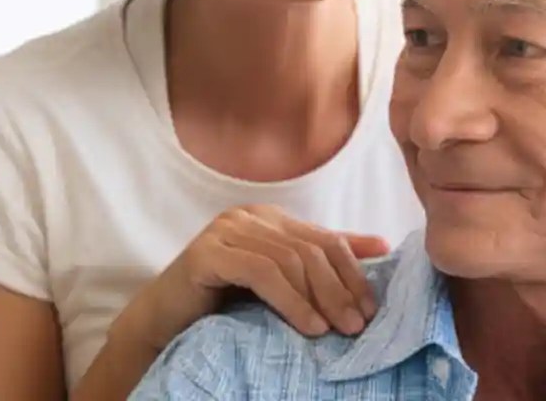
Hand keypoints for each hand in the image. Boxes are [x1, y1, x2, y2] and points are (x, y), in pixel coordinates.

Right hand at [121, 205, 389, 351]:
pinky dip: (290, 301)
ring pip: (289, 261)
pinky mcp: (208, 253)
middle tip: (357, 325)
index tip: (371, 308)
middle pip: (311, 250)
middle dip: (340, 289)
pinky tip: (307, 324)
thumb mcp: (279, 282)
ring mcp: (226, 230)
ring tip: (334, 330)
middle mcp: (249, 216)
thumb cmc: (221, 304)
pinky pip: (262, 273)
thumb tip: (383, 246)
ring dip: (318, 299)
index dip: (354, 272)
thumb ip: (322, 262)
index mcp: (270, 218)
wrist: (163, 323)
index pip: (326, 238)